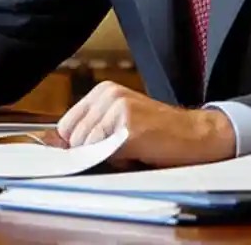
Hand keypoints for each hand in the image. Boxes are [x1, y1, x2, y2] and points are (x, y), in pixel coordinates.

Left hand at [55, 81, 235, 166]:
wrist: (194, 135)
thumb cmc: (158, 132)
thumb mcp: (119, 122)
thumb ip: (91, 129)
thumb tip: (56, 146)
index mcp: (103, 91)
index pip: (65, 125)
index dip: (75, 145)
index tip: (89, 152)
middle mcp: (108, 94)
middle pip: (73, 138)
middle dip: (91, 152)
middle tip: (120, 148)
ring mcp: (118, 108)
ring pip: (87, 147)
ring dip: (105, 156)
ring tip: (130, 148)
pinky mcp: (129, 127)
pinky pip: (105, 153)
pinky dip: (117, 161)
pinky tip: (137, 151)